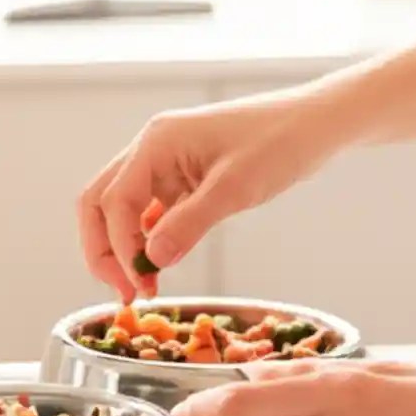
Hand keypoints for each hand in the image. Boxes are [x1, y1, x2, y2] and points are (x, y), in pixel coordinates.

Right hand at [77, 85, 346, 300]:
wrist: (316, 123)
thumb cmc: (280, 143)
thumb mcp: (235, 188)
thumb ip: (189, 223)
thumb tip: (151, 260)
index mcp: (155, 143)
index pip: (114, 203)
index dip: (119, 250)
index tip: (141, 287)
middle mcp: (150, 149)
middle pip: (100, 203)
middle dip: (104, 250)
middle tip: (125, 292)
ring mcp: (163, 162)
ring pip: (119, 209)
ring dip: (122, 248)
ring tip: (143, 287)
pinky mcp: (181, 175)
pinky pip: (149, 210)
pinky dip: (146, 239)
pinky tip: (160, 264)